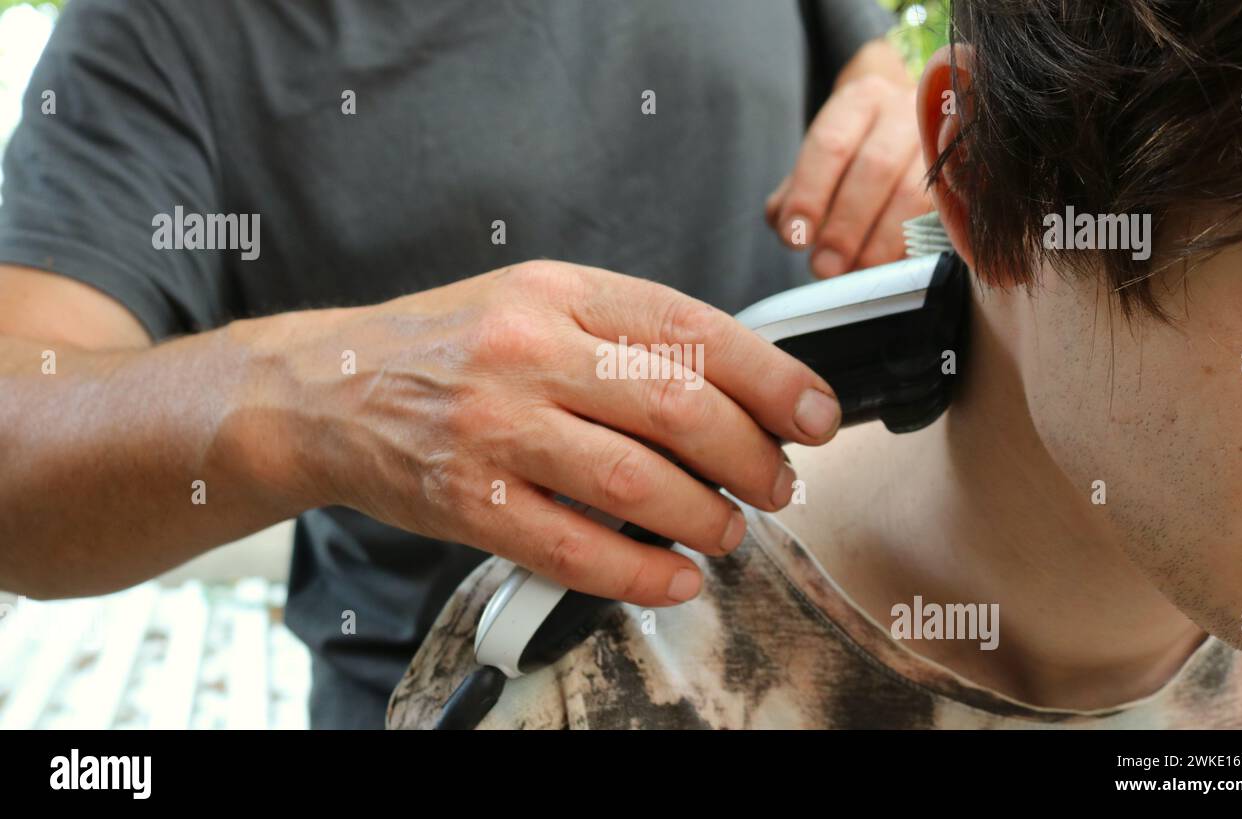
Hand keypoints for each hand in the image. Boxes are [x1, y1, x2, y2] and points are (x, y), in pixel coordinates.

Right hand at [246, 260, 840, 606]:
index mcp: (558, 291)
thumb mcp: (533, 301)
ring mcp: (494, 427)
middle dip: (752, 458)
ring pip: (636, 482)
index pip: (692, 328)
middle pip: (678, 406)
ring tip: (727, 530)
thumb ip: (624, 333)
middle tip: (777, 485)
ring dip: (706, 518)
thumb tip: (737, 388)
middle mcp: (528, 349)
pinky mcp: (468, 500)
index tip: (817, 414)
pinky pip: (576, 548)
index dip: (772, 378)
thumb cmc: (449, 347)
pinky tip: (674, 578)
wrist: (328, 388)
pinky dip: (641, 574)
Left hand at [766, 73, 929, 277]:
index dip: (809, 195)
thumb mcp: (822, 158)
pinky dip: (912, 247)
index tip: (794, 237)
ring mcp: (944, 140)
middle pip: (874, 169)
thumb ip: (796, 190)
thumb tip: (784, 224)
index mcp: (861, 100)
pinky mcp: (969, 175)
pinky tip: (892, 266)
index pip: (830, 145)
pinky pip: (942, 216)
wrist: (915, 123)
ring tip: (855, 272)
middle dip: (845, 226)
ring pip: (913, 195)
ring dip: (880, 243)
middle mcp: (906, 111)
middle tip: (824, 266)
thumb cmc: (860, 148)